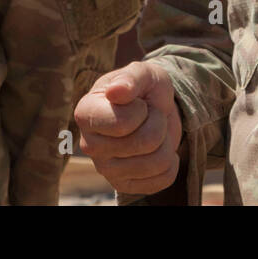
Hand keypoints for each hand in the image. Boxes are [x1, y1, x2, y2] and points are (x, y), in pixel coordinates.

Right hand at [74, 60, 182, 193]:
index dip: (141, 111)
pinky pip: (163, 179)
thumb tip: (116, 92)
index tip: (138, 102)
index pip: (123, 124)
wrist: (154, 108)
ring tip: (154, 130)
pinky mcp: (123, 185)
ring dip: (166, 141)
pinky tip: (158, 149)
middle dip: (158, 123)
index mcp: (86, 113)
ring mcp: (105, 169)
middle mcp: (89, 144)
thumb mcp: (143, 73)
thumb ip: (131, 78)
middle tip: (150, 115)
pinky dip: (171, 162)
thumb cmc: (144, 89)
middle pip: (144, 143)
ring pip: (157, 162)